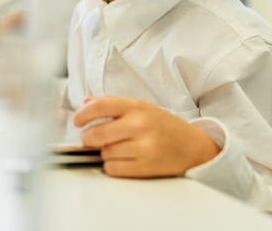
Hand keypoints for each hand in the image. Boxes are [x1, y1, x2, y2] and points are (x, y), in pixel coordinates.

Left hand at [73, 96, 219, 177]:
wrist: (194, 146)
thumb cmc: (164, 125)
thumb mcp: (141, 107)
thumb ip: (113, 103)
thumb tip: (86, 102)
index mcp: (136, 106)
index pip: (99, 107)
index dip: (82, 114)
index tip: (77, 121)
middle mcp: (140, 125)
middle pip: (95, 134)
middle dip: (88, 138)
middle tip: (90, 138)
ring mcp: (144, 147)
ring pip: (104, 153)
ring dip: (104, 152)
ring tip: (117, 148)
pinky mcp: (146, 167)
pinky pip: (113, 169)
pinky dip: (112, 166)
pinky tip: (122, 160)